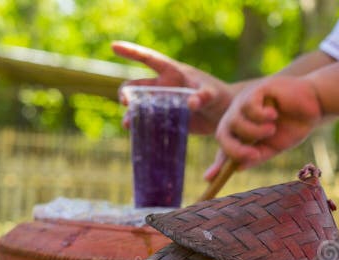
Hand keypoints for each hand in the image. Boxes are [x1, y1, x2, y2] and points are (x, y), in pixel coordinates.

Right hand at [112, 41, 231, 134]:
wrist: (225, 116)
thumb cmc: (220, 97)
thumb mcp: (213, 95)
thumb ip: (203, 96)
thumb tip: (191, 102)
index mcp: (174, 73)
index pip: (149, 59)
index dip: (131, 52)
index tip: (113, 46)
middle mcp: (165, 86)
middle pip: (138, 86)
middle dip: (127, 92)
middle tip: (124, 101)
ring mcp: (164, 103)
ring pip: (140, 105)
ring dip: (131, 113)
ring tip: (127, 124)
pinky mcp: (167, 119)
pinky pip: (149, 121)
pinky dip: (141, 126)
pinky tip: (135, 134)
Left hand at [215, 76, 322, 169]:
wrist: (315, 105)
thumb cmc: (295, 125)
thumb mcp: (274, 147)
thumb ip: (256, 156)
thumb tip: (237, 168)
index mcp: (242, 131)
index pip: (226, 147)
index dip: (217, 164)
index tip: (209, 179)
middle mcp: (239, 115)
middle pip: (222, 134)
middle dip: (235, 149)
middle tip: (254, 156)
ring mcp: (245, 102)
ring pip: (234, 121)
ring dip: (253, 131)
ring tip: (272, 129)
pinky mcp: (255, 90)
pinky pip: (248, 106)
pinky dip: (260, 115)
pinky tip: (274, 114)